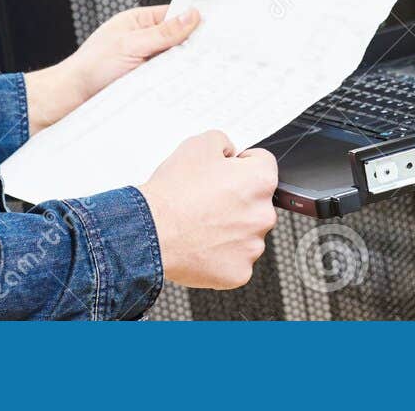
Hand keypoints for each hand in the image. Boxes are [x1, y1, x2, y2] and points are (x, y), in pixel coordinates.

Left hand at [24, 5, 200, 132]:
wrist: (69, 100)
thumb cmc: (90, 68)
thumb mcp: (130, 45)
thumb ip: (163, 33)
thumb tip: (191, 15)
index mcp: (137, 22)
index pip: (173, 15)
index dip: (193, 20)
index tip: (217, 25)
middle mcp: (142, 41)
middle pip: (177, 40)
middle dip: (193, 46)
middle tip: (219, 50)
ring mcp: (144, 64)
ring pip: (174, 63)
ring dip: (184, 67)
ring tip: (207, 70)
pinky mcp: (144, 84)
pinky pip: (166, 81)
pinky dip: (176, 83)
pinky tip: (188, 88)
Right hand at [139, 131, 278, 288]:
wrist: (150, 232)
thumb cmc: (173, 193)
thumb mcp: (198, 145)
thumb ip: (223, 142)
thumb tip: (229, 152)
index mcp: (260, 180)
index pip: (263, 164)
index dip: (241, 164)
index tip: (227, 172)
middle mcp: (264, 214)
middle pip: (256, 202)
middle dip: (236, 200)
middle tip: (206, 200)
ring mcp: (253, 246)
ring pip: (245, 233)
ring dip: (229, 228)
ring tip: (199, 223)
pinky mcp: (239, 272)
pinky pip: (235, 259)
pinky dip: (221, 254)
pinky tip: (200, 244)